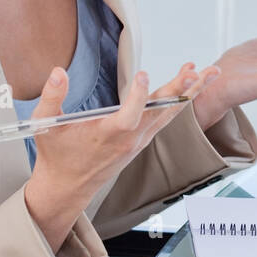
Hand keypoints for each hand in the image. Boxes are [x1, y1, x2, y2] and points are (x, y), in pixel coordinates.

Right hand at [25, 62, 218, 248]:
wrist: (67, 186)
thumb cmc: (58, 155)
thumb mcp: (46, 125)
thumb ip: (52, 97)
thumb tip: (57, 71)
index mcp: (108, 135)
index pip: (130, 115)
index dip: (138, 95)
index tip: (142, 74)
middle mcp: (130, 138)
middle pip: (160, 111)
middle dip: (179, 89)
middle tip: (196, 70)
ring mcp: (139, 140)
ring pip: (169, 113)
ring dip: (189, 92)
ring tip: (209, 73)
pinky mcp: (142, 140)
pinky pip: (166, 118)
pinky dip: (180, 101)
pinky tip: (192, 87)